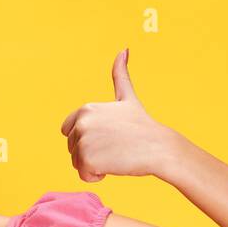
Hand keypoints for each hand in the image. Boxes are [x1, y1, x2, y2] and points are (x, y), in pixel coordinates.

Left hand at [60, 50, 179, 181]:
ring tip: (116, 155)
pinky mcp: (87, 159)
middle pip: (72, 148)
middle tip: (115, 147)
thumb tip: (124, 50)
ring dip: (94, 165)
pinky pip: (83, 175)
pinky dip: (97, 176)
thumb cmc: (143, 126)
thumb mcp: (128, 98)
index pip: (68, 131)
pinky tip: (113, 166)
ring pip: (77, 162)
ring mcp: (83, 141)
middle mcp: (81, 123)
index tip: (108, 136)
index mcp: (86, 109)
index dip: (86, 138)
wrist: (159, 147)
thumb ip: (120, 75)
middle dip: (90, 152)